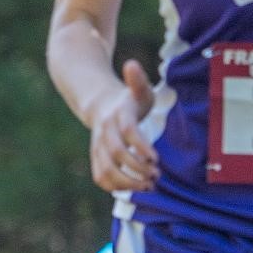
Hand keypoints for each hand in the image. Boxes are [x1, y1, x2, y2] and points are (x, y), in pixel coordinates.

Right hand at [88, 59, 158, 192]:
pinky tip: (133, 188)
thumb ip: (137, 81)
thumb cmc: (128, 101)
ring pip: (106, 169)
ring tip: (148, 186)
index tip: (155, 159)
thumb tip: (131, 64)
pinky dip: (114, 186)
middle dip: (137, 168)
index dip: (141, 146)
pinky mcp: (96, 157)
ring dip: (127, 182)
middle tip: (156, 176)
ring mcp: (98, 146)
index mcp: (119, 114)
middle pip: (116, 153)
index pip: (128, 131)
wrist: (100, 105)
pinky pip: (100, 176)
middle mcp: (105, 131)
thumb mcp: (138, 89)